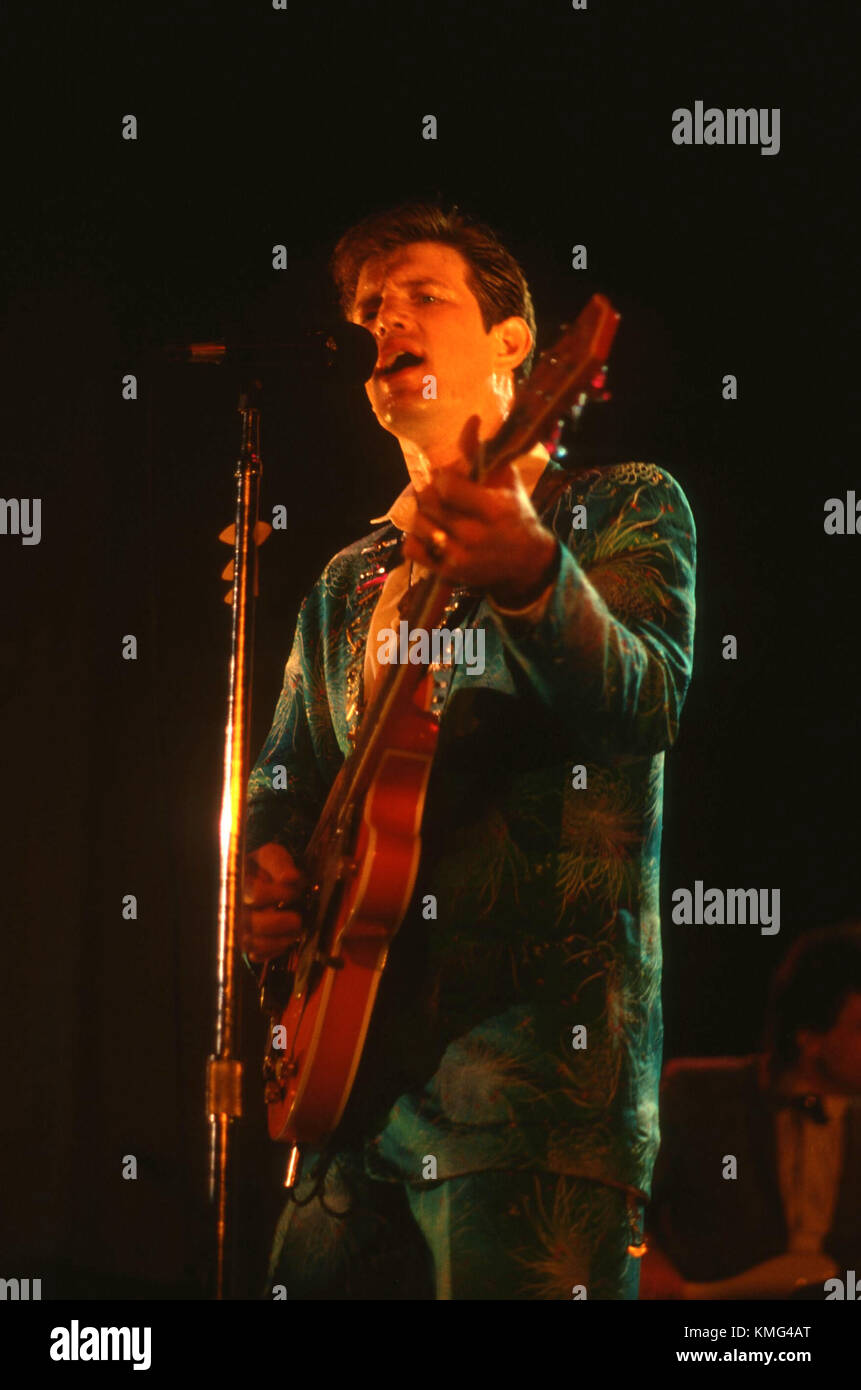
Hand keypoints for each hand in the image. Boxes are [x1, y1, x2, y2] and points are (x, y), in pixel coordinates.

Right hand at [241, 842, 305, 961]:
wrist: (260, 879)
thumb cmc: (264, 867)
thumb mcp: (271, 855)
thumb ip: (279, 863)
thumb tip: (291, 878)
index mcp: (237, 884)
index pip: (257, 894)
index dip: (281, 894)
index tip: (295, 891)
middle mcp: (233, 909)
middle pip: (254, 924)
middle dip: (281, 922)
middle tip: (297, 918)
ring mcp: (238, 928)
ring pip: (254, 944)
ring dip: (280, 940)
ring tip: (295, 931)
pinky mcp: (246, 944)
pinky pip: (257, 955)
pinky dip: (274, 950)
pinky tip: (285, 940)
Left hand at [402, 457, 557, 606]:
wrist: (526, 562)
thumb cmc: (516, 515)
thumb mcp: (506, 480)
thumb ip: (482, 453)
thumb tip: (470, 420)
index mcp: (492, 508)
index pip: (446, 485)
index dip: (442, 477)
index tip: (449, 479)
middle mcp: (474, 534)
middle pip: (429, 503)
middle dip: (430, 493)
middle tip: (439, 494)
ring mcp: (459, 556)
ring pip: (417, 525)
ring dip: (422, 514)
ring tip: (435, 513)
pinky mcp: (448, 572)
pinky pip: (412, 550)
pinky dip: (414, 539)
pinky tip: (430, 533)